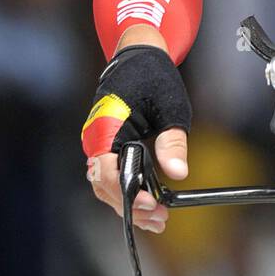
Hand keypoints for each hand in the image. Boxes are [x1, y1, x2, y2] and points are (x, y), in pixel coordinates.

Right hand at [81, 25, 190, 233]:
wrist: (140, 56)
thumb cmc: (154, 77)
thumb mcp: (172, 108)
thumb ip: (172, 142)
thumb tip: (178, 173)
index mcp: (106, 129)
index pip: (108, 173)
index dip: (128, 194)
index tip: (152, 205)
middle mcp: (96, 140)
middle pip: (104, 186)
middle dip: (130, 207)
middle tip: (160, 220)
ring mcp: (99, 145)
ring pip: (106, 185)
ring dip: (128, 204)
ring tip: (157, 219)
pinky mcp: (108, 147)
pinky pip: (111, 176)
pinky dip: (127, 191)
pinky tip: (148, 203)